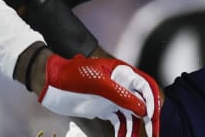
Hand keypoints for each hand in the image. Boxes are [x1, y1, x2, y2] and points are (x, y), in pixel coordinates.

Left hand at [39, 53, 160, 136]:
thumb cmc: (72, 76)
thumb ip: (121, 95)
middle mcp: (120, 85)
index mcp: (122, 73)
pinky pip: (119, 121)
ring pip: (131, 115)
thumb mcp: (98, 84)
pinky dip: (123, 131)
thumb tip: (142, 108)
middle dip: (148, 120)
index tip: (152, 118)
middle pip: (141, 102)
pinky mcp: (104, 108)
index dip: (151, 102)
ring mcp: (113, 97)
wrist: (51, 83)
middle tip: (153, 134)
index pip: (145, 86)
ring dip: (135, 129)